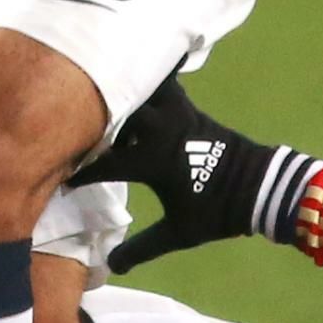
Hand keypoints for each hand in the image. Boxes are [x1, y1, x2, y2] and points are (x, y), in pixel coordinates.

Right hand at [66, 77, 306, 272]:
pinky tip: (136, 56)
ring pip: (139, 88)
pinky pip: (163, 82)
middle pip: (117, 112)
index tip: (61, 180)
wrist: (261, 186)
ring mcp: (176, 114)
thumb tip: (110, 266)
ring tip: (97, 84)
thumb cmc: (218, 211)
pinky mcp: (188, 107)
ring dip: (119, 87)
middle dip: (91, 115)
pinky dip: (150, 73)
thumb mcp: (180, 233)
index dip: (80, 172)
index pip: (106, 163)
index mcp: (155, 162)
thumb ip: (143, 247)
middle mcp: (162, 132)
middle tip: (67, 120)